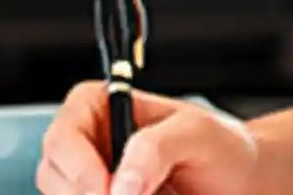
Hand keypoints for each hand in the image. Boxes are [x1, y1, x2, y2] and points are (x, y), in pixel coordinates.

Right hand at [37, 81, 260, 194]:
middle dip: (88, 194)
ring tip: (154, 194)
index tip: (107, 191)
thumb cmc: (220, 147)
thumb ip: (157, 148)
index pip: (62, 135)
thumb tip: (120, 185)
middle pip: (53, 176)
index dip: (78, 168)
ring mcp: (89, 180)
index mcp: (100, 106)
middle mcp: (86, 144)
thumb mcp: (197, 134)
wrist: (239, 182)